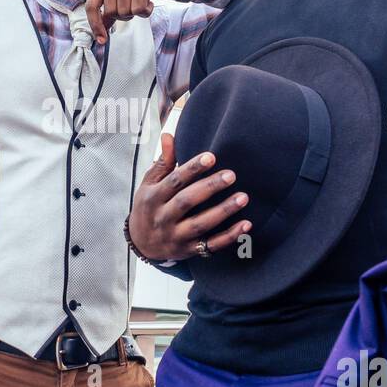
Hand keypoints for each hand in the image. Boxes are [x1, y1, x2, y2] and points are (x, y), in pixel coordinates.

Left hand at [84, 0, 188, 44]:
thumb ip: (109, 7)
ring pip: (125, 12)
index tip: (101, 40)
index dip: (95, 25)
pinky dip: (146, 11)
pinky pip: (139, 10)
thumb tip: (101, 29)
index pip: (91, 6)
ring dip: (136, 12)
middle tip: (133, 5)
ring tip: (142, 0)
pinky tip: (150, 0)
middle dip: (123, 15)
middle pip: (111, 12)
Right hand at [128, 132, 251, 261]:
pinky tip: (246, 225)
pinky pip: (210, 246)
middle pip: (187, 202)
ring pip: (200, 225)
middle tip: (231, 175)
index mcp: (153, 198)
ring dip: (223, 212)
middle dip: (209, 188)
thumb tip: (168, 135)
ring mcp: (176, 236)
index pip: (174, 181)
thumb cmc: (148, 207)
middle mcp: (163, 218)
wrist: (140, 244)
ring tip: (243, 197)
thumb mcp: (149, 184)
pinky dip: (229, 237)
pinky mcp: (188, 250)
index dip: (192, 168)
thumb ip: (163, 162)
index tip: (211, 157)